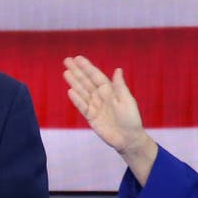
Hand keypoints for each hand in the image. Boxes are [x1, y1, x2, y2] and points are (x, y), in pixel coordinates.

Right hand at [63, 55, 157, 183]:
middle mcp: (101, 97)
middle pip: (86, 81)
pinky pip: (82, 106)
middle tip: (66, 60)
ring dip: (74, 82)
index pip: (96, 76)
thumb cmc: (131, 119)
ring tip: (65, 72)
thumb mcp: (127, 101)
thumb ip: (119, 86)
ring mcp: (95, 107)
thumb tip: (117, 69)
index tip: (78, 58)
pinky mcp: (91, 117)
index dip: (87, 67)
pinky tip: (70, 91)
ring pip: (82, 92)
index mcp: (110, 91)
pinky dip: (76, 99)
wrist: (128, 139)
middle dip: (77, 71)